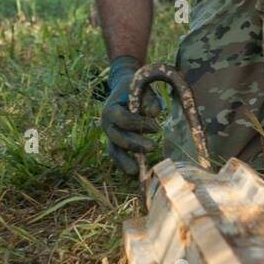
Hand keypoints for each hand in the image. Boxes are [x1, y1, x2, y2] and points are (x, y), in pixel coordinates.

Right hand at [101, 56, 162, 176]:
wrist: (123, 89)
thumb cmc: (135, 89)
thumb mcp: (141, 89)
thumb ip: (148, 100)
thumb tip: (154, 113)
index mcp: (110, 109)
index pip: (122, 120)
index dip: (139, 124)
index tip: (157, 126)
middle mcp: (106, 124)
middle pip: (118, 138)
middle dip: (135, 144)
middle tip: (153, 147)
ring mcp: (109, 135)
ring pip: (114, 151)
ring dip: (125, 162)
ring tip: (137, 173)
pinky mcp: (114, 143)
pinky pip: (117, 156)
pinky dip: (124, 165)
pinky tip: (135, 174)